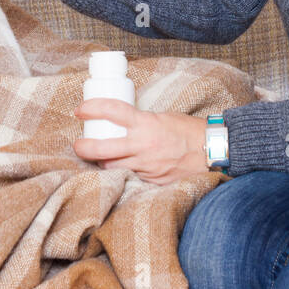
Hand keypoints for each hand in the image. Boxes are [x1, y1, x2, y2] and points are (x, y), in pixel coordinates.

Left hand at [73, 101, 210, 185]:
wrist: (211, 150)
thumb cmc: (188, 130)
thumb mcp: (161, 118)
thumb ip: (141, 122)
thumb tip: (121, 124)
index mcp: (146, 123)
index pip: (112, 111)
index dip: (92, 108)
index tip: (81, 109)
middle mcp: (143, 145)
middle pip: (102, 148)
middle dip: (84, 147)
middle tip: (77, 144)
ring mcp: (146, 166)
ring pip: (113, 167)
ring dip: (102, 163)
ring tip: (97, 158)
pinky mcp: (152, 181)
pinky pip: (131, 177)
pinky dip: (123, 173)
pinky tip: (120, 169)